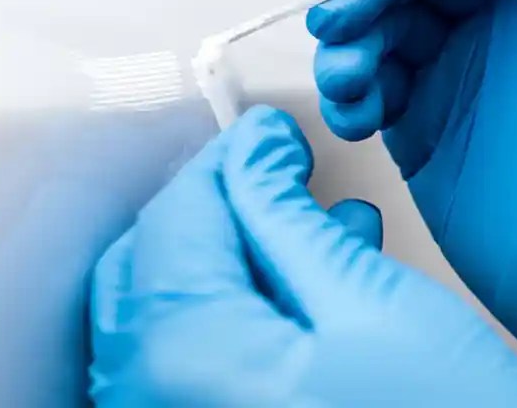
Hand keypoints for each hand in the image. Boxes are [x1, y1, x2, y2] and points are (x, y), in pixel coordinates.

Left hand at [89, 106, 516, 406]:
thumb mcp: (369, 306)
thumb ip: (288, 218)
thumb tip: (252, 149)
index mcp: (179, 352)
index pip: (177, 215)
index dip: (229, 160)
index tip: (274, 134)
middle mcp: (146, 397)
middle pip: (154, 260)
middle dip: (218, 206)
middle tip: (282, 175)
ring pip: (166, 311)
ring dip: (232, 258)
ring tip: (319, 226)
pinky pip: (185, 364)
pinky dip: (231, 317)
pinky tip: (305, 297)